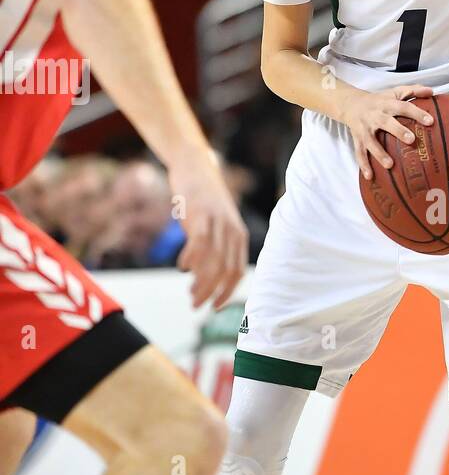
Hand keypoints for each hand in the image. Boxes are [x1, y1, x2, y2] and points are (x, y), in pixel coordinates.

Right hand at [168, 150, 248, 309]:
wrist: (195, 167)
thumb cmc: (203, 201)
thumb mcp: (215, 226)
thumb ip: (212, 249)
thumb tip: (200, 275)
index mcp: (239, 236)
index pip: (238, 272)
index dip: (228, 292)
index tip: (215, 306)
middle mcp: (232, 231)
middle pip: (225, 271)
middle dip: (211, 293)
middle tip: (196, 305)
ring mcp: (217, 223)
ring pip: (212, 262)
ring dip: (200, 282)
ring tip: (190, 293)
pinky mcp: (201, 214)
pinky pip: (199, 243)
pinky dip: (191, 259)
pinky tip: (182, 267)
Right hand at [341, 85, 434, 179]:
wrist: (350, 104)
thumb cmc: (378, 100)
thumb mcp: (394, 92)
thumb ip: (413, 90)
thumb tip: (432, 91)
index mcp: (387, 104)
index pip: (404, 107)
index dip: (417, 113)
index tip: (430, 121)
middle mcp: (375, 116)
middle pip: (386, 123)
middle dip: (398, 131)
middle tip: (411, 139)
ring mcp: (364, 129)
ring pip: (371, 141)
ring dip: (379, 153)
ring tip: (390, 165)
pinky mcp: (357, 139)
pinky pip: (359, 153)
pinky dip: (364, 165)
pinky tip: (370, 176)